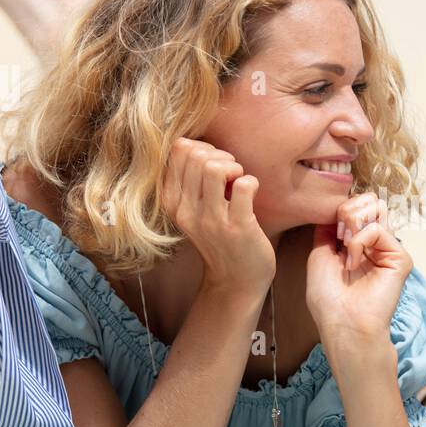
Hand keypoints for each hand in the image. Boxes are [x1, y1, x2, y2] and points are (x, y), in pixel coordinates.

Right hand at [161, 138, 273, 293]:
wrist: (235, 282)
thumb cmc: (218, 239)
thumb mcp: (193, 210)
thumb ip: (190, 181)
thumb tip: (198, 144)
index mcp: (172, 202)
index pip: (177, 150)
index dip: (202, 147)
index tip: (214, 165)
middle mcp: (187, 211)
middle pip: (196, 155)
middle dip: (220, 155)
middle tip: (231, 174)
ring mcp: (211, 220)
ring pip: (215, 168)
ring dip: (234, 167)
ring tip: (239, 182)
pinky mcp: (238, 227)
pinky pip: (245, 185)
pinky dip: (252, 182)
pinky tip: (251, 193)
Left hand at [306, 193, 410, 343]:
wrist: (342, 322)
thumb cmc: (328, 298)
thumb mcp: (319, 254)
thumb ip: (329, 229)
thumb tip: (336, 208)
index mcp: (357, 244)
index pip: (357, 207)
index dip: (341, 209)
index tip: (331, 230)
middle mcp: (375, 244)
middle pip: (369, 202)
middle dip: (348, 211)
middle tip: (339, 237)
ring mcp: (388, 249)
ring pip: (375, 209)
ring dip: (352, 224)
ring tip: (345, 249)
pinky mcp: (400, 258)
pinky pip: (378, 230)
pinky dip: (359, 242)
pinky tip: (354, 262)